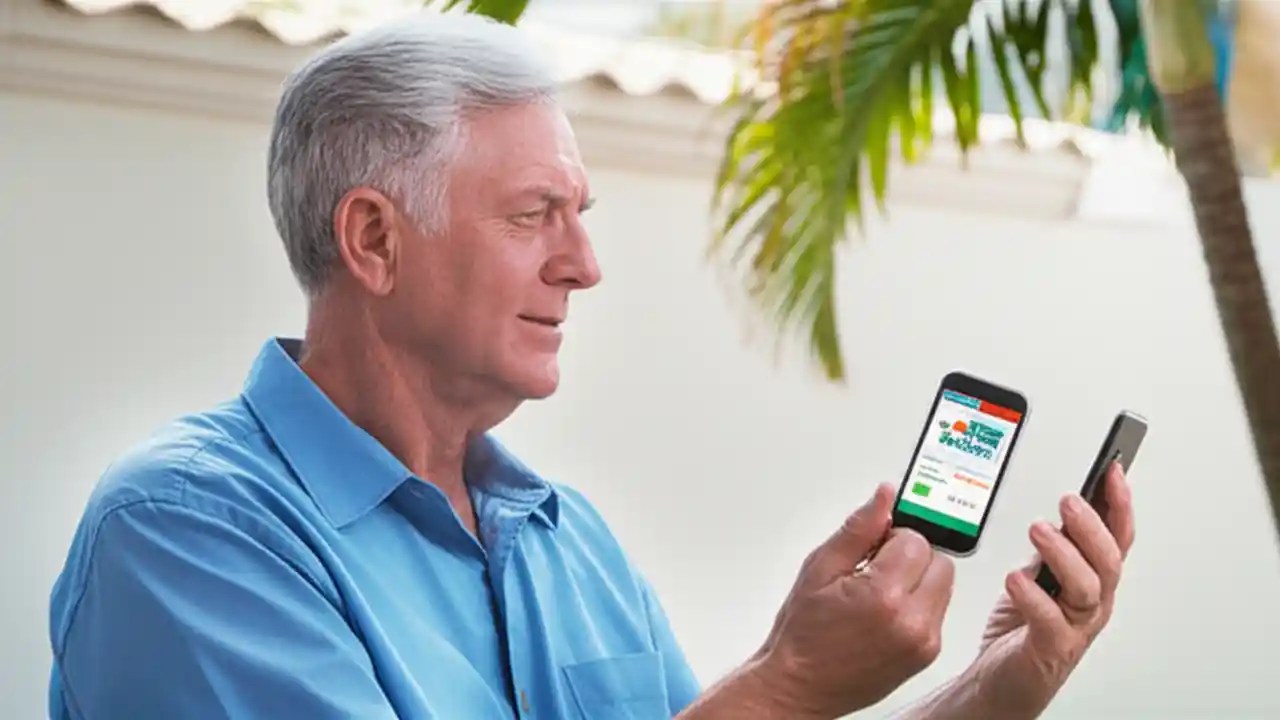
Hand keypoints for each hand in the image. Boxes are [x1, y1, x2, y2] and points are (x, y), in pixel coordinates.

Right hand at [750, 483, 955, 718]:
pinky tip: (886, 612)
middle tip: (873, 570)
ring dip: (918, 579)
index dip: (889, 537)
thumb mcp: (819, 569)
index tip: (868, 551)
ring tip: (878, 592)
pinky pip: (938, 610)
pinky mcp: (928, 653)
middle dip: (909, 556)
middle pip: (938, 560)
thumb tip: (884, 496)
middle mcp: (912, 620)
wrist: (801, 686)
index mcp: (884, 594)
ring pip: (943, 583)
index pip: (915, 539)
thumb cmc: (803, 633)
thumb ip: (858, 529)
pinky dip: (918, 604)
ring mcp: (924, 640)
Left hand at [973, 462, 1135, 716]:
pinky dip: (1035, 598)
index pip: (1116, 537)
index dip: (1119, 504)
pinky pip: (1051, 622)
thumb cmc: (1023, 629)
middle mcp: (1091, 604)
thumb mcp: (1040, 575)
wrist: (1000, 681)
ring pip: (1087, 588)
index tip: (1113, 470)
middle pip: (1108, 561)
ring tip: (1039, 530)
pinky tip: (1016, 579)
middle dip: (1092, 526)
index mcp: (1092, 581)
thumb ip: (1054, 547)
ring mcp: (1074, 628)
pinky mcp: (1050, 650)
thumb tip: (1064, 507)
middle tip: (1069, 500)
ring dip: (1064, 554)